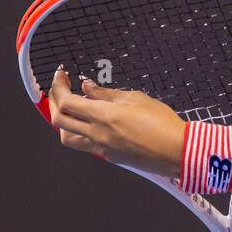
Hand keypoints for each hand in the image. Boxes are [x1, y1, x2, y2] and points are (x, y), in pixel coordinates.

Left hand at [46, 67, 185, 175]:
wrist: (177, 151)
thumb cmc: (163, 123)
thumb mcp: (135, 98)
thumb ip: (106, 93)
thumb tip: (87, 86)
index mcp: (103, 116)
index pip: (66, 102)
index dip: (58, 86)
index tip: (61, 75)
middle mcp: (97, 134)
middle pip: (59, 120)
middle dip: (54, 101)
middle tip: (60, 88)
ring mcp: (102, 148)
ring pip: (67, 137)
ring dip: (63, 121)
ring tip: (70, 108)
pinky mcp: (110, 156)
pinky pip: (86, 144)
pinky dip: (81, 130)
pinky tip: (91, 120)